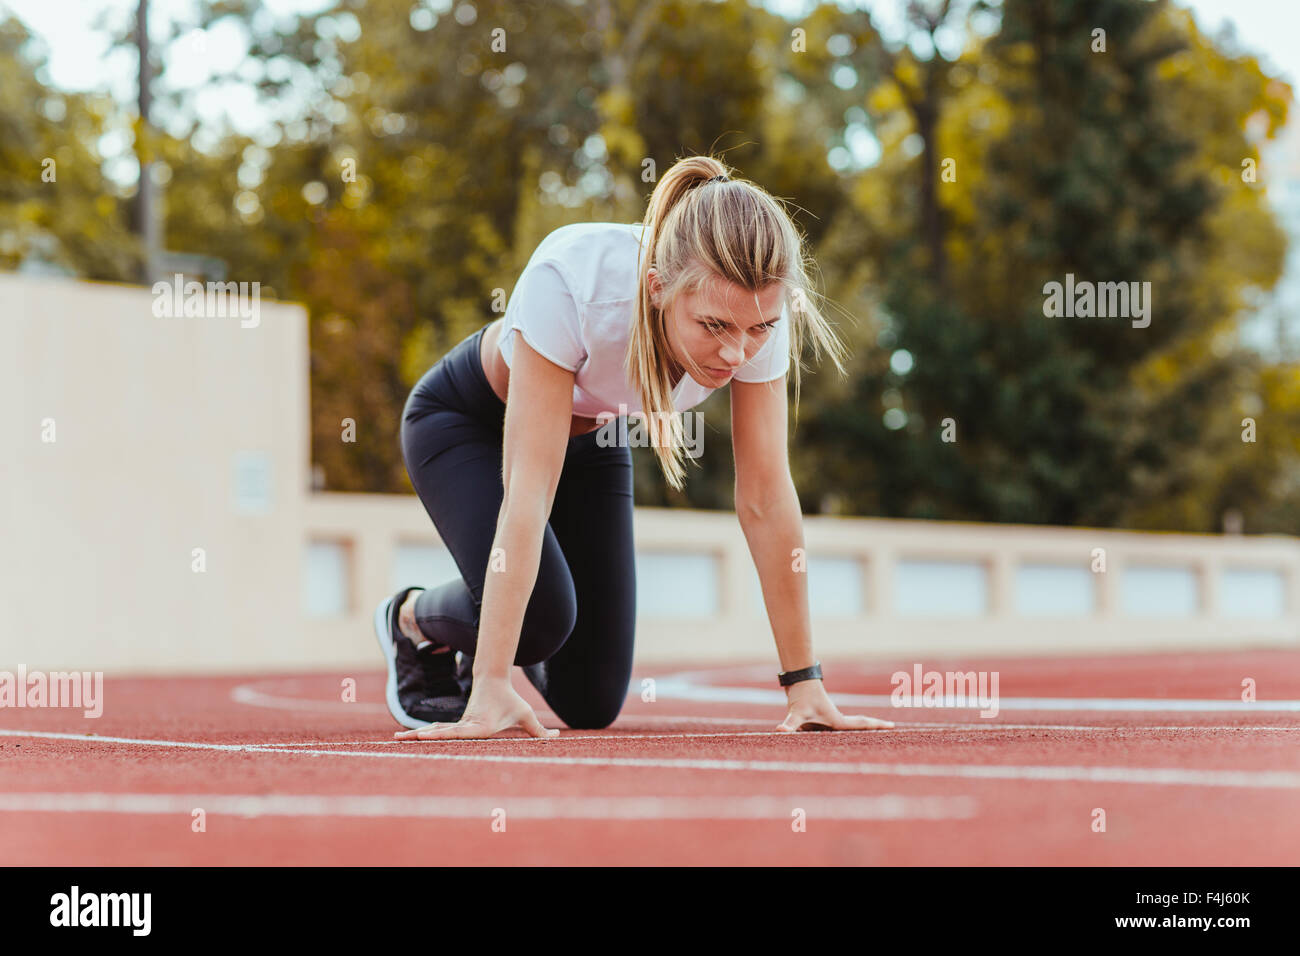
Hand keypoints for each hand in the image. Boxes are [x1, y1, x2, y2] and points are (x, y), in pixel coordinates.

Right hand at [394, 674, 559, 740]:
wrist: (494, 681)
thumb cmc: (510, 701)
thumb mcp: (526, 715)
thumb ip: (539, 730)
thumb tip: (557, 737)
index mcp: (479, 726)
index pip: (459, 732)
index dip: (443, 734)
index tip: (427, 735)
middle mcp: (466, 725)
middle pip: (442, 733)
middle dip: (423, 737)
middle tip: (404, 739)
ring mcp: (459, 724)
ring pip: (436, 731)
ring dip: (416, 736)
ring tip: (396, 739)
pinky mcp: (457, 724)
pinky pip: (438, 731)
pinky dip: (423, 734)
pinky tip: (407, 738)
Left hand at [776, 680, 894, 732]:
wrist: (799, 682)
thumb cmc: (800, 697)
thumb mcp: (795, 714)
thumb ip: (789, 725)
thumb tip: (780, 731)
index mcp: (837, 721)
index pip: (860, 724)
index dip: (876, 726)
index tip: (892, 725)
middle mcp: (838, 722)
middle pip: (861, 726)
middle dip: (876, 728)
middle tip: (894, 729)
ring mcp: (833, 722)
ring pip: (852, 729)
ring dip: (867, 730)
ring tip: (883, 732)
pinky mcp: (825, 722)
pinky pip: (840, 731)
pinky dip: (849, 733)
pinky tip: (852, 740)